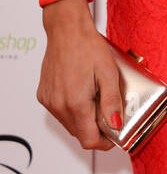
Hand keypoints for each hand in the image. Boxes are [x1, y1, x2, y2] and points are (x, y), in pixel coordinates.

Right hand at [37, 0, 123, 151]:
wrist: (67, 30)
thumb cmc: (88, 47)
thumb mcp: (109, 73)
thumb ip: (112, 102)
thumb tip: (116, 125)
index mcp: (76, 103)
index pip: (89, 140)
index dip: (104, 142)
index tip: (113, 135)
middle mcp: (59, 105)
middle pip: (79, 134)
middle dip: (95, 130)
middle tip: (108, 113)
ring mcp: (49, 101)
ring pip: (69, 124)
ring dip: (83, 119)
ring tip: (95, 99)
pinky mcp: (43, 95)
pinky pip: (59, 112)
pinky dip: (72, 109)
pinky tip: (81, 93)